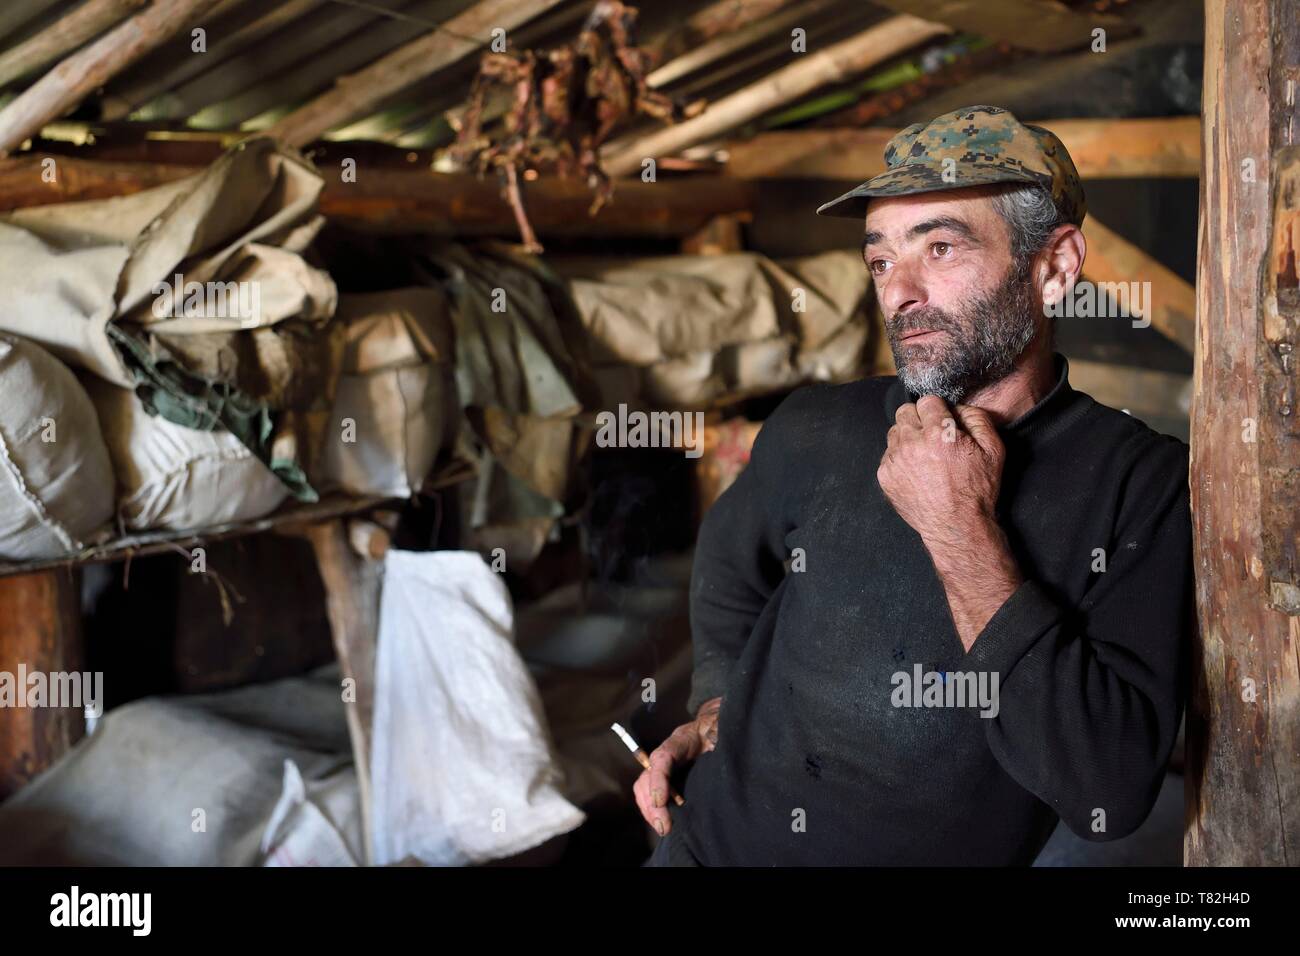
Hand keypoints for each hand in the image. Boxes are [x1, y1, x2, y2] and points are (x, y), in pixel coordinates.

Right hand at [632, 697, 720, 835]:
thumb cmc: (714, 733)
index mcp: (678, 742)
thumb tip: (715, 747)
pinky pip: (646, 794)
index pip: (662, 759)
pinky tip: (660, 823)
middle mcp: (663, 756)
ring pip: (642, 788)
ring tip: (662, 828)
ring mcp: (659, 767)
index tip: (660, 801)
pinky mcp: (661, 780)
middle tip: (664, 826)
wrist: (708, 732)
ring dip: (649, 810)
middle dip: (652, 804)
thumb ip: (716, 739)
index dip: (658, 781)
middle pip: (648, 778)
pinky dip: (649, 810)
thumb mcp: (718, 734)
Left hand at [877, 395, 1004, 546]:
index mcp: (938, 433)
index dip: (938, 410)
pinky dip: (900, 458)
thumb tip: (958, 407)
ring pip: (895, 432)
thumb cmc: (977, 490)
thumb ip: (977, 418)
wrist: (956, 527)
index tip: (943, 422)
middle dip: (919, 419)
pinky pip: (888, 454)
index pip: (927, 400)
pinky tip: (916, 472)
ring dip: (908, 438)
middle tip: (932, 437)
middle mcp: (912, 443)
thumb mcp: (993, 450)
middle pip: (905, 411)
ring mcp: (895, 460)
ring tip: (925, 456)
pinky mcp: (885, 475)